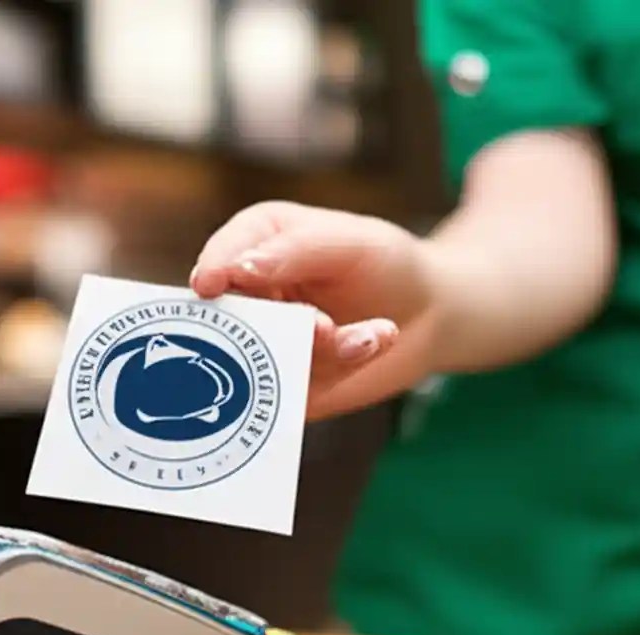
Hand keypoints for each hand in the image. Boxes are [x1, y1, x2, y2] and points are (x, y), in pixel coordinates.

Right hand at [190, 201, 434, 416]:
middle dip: (271, 325)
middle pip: (230, 317)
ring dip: (320, 350)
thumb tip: (237, 268)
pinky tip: (378, 338)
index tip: (210, 286)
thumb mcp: (349, 242)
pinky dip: (339, 365)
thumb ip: (295, 251)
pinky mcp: (290, 384)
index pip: (219, 259)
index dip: (211, 273)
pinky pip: (297, 387)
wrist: (429, 313)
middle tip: (323, 326)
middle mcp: (250, 296)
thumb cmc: (385, 263)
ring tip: (371, 335)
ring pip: (265, 356)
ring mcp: (267, 343)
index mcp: (252, 244)